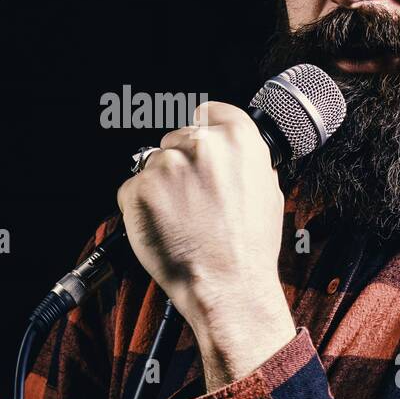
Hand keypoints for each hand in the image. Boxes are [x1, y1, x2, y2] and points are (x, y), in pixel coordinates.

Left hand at [115, 102, 295, 388]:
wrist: (229, 286)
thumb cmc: (250, 248)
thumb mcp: (267, 191)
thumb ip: (245, 160)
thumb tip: (229, 149)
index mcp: (237, 138)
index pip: (208, 111)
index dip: (203, 130)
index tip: (198, 149)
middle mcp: (201, 144)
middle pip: (177, 139)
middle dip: (181, 165)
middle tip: (193, 201)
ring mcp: (166, 165)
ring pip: (153, 164)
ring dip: (160, 187)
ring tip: (181, 220)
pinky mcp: (138, 189)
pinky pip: (132, 189)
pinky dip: (141, 207)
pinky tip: (163, 228)